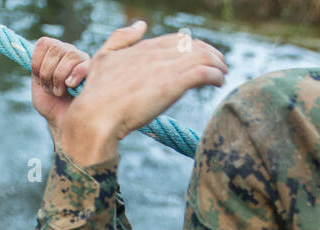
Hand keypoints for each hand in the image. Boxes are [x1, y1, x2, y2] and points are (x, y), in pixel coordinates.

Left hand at [29, 36, 89, 145]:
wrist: (63, 123)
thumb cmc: (51, 105)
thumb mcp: (37, 84)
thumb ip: (35, 67)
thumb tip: (27, 50)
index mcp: (55, 53)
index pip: (44, 43)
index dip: (37, 63)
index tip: (39, 80)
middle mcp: (70, 52)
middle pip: (55, 48)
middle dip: (47, 73)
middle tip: (50, 89)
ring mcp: (83, 60)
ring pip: (68, 55)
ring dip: (58, 79)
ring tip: (60, 92)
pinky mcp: (94, 71)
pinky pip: (82, 66)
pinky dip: (74, 76)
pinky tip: (71, 87)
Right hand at [60, 21, 227, 165]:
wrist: (96, 116)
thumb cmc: (96, 93)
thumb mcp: (103, 58)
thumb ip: (121, 38)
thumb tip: (141, 24)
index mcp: (143, 47)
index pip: (176, 40)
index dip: (192, 47)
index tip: (201, 56)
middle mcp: (157, 53)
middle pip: (194, 46)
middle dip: (210, 53)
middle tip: (220, 64)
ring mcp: (166, 67)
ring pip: (203, 57)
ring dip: (217, 64)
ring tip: (224, 73)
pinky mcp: (174, 84)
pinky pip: (203, 73)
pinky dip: (215, 75)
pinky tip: (219, 82)